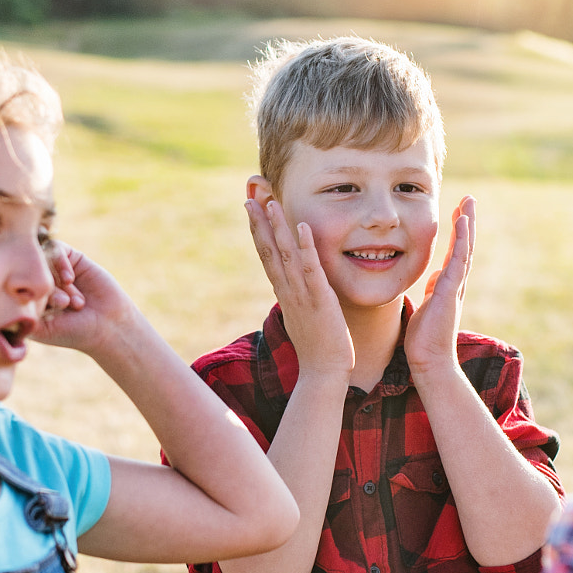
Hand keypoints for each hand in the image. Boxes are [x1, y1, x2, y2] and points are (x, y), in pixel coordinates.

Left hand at [29, 242, 139, 357]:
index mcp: (29, 299)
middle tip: (63, 304)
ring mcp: (55, 269)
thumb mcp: (41, 328)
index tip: (46, 313)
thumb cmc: (74, 332)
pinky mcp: (72, 258)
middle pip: (26, 271)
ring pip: (41, 260)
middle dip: (45, 288)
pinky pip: (56, 248)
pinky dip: (61, 263)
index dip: (27, 295)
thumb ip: (19, 312)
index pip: (13, 285)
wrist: (108, 326)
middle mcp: (41, 282)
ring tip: (71, 300)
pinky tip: (71, 279)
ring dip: (55, 280)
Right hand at [247, 198, 353, 377]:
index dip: (258, 233)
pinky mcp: (319, 299)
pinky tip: (302, 227)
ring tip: (270, 203)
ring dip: (277, 228)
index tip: (252, 211)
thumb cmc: (317, 348)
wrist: (323, 374)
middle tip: (248, 198)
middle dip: (258, 224)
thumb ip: (297, 299)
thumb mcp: (303, 317)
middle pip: (268, 251)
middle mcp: (287, 291)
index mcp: (284, 293)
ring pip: (285, 255)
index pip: (267, 257)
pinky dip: (306, 247)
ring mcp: (301, 294)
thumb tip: (293, 289)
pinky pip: (311, 269)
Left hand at [405, 196, 473, 374]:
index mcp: (448, 285)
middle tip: (469, 199)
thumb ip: (431, 290)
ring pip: (465, 248)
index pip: (455, 253)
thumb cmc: (424, 339)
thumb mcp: (425, 306)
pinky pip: (458, 260)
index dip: (458, 233)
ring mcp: (455, 285)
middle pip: (464, 246)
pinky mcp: (451, 290)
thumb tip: (434, 276)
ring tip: (469, 202)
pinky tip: (462, 221)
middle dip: (466, 222)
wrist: (429, 360)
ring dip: (467, 224)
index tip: (458, 213)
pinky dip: (462, 239)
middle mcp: (455, 283)